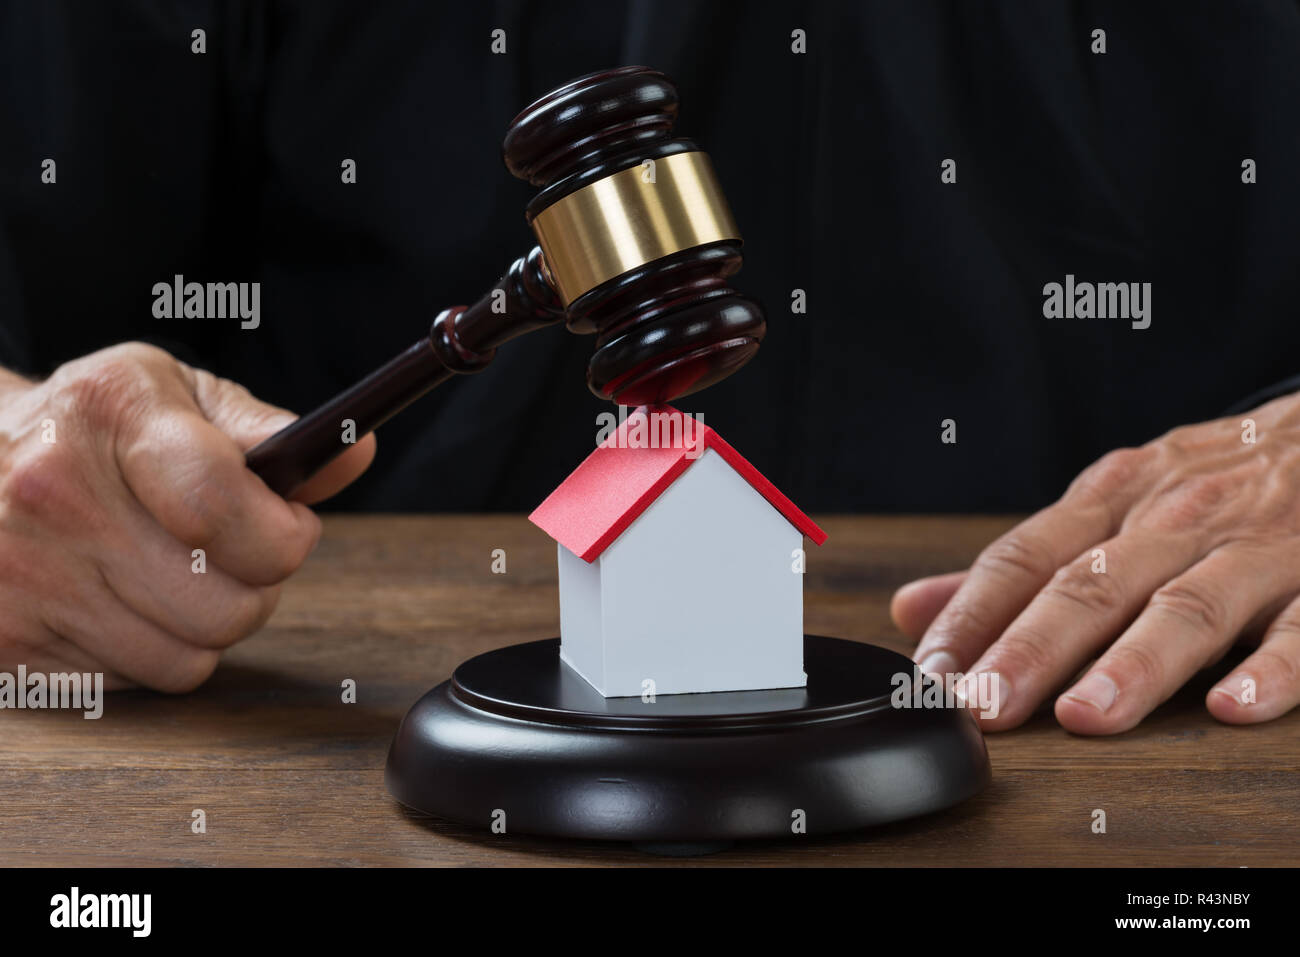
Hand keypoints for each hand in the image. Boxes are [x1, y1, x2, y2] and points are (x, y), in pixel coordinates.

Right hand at [0, 343, 375, 690]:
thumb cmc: (94, 425)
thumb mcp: (176, 395)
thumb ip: (268, 430)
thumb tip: (355, 453)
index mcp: (111, 415)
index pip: (219, 505)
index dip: (281, 535)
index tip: (291, 528)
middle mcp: (55, 495)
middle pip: (223, 604)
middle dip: (258, 587)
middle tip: (239, 556)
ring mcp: (25, 575)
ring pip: (188, 658)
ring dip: (208, 627)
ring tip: (181, 574)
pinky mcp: (8, 639)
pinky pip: (136, 681)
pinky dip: (152, 651)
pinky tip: (127, 599)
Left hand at [893, 393, 1299, 732]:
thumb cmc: (1212, 483)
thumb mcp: (1111, 503)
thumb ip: (1019, 565)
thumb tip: (913, 610)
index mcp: (1111, 501)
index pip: (1023, 558)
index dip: (972, 615)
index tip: (929, 674)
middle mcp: (1171, 520)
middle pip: (1090, 585)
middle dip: (1031, 648)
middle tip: (986, 705)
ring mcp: (1250, 548)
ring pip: (1185, 606)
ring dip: (1132, 663)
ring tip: (1085, 714)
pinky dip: (1270, 668)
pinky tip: (1231, 706)